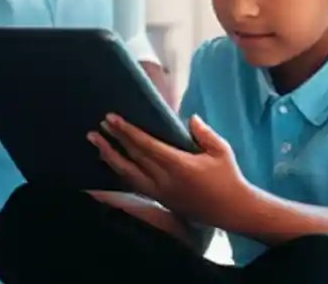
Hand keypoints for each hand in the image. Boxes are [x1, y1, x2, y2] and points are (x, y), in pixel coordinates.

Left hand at [88, 113, 256, 230]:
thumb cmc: (227, 177)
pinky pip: (134, 183)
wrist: (231, 210)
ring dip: (110, 157)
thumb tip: (189, 118)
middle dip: (114, 141)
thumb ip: (204, 133)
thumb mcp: (222, 151)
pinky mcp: (159, 199)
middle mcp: (164, 180)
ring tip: (96, 142)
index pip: (146, 146)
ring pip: (128, 174)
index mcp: (179, 165)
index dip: (127, 131)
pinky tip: (111, 161)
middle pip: (133, 158)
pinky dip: (120, 171)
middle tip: (98, 127)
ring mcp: (160, 192)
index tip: (112, 118)